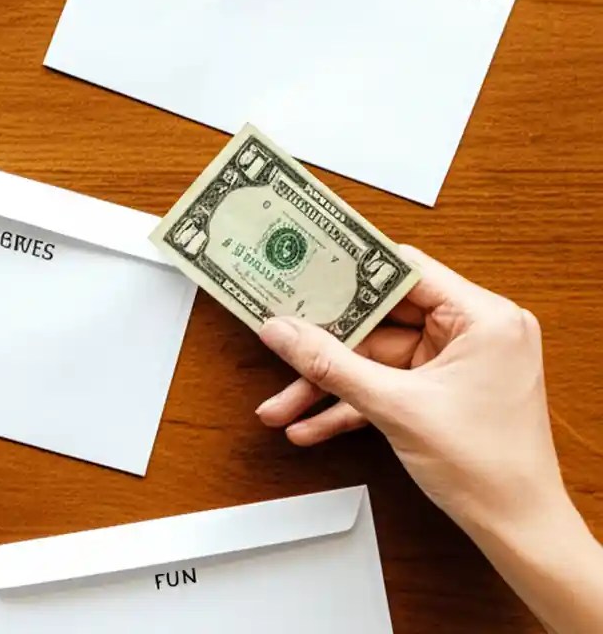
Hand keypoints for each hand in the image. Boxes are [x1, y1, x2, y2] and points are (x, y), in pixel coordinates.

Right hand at [254, 246, 564, 533]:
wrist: (516, 528)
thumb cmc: (489, 467)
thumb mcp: (395, 407)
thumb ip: (330, 365)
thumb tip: (282, 332)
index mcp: (483, 317)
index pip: (404, 271)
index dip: (350, 270)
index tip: (305, 268)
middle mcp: (474, 332)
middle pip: (381, 320)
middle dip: (325, 346)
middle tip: (281, 339)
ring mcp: (456, 364)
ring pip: (374, 359)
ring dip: (328, 385)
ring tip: (282, 405)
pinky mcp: (441, 391)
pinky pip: (385, 385)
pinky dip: (350, 404)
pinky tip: (311, 424)